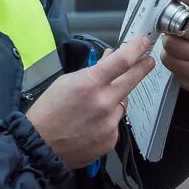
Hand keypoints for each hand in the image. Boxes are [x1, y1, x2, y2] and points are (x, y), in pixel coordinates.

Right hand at [26, 36, 155, 169]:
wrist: (40, 146)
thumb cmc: (48, 112)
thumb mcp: (66, 82)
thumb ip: (92, 71)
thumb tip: (110, 59)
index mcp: (89, 84)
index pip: (122, 61)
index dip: (136, 49)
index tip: (144, 43)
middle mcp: (104, 103)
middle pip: (133, 79)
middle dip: (142, 67)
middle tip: (148, 61)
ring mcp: (109, 123)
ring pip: (122, 104)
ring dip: (114, 100)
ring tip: (92, 108)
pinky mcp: (111, 139)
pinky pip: (115, 123)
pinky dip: (107, 120)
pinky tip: (91, 124)